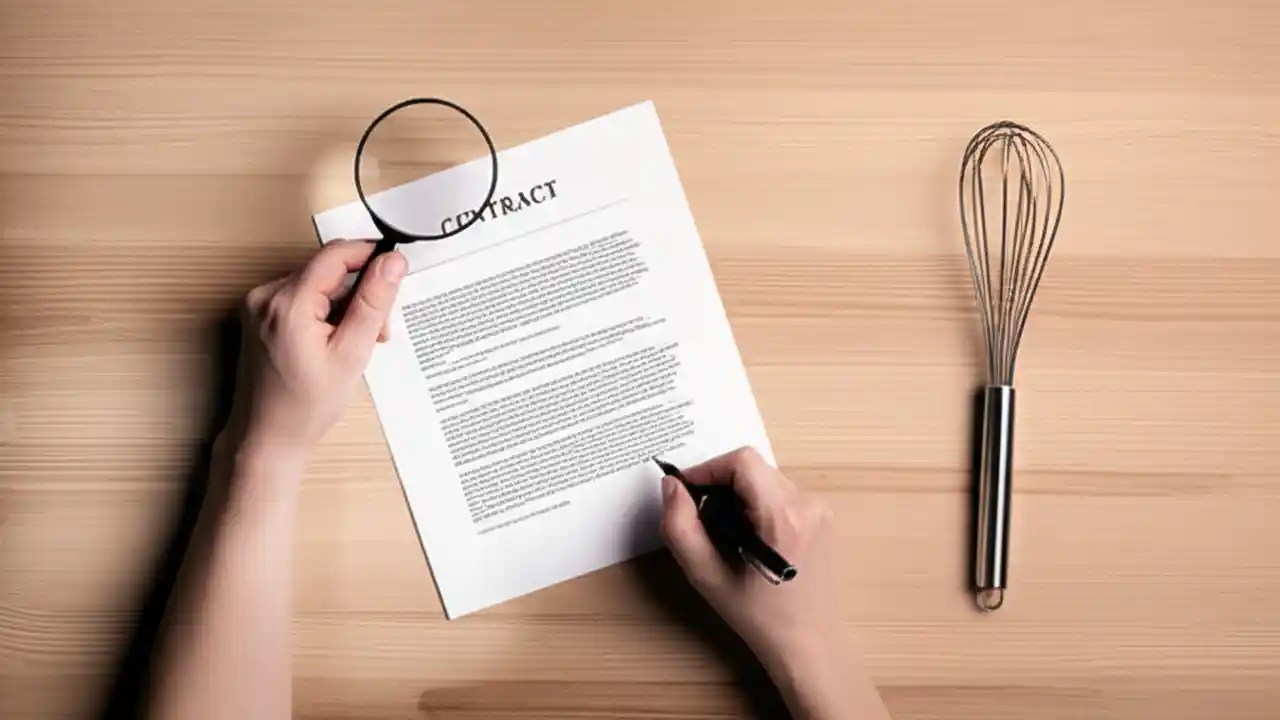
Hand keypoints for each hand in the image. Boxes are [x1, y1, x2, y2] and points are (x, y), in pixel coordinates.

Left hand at [220, 241, 406, 461]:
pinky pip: (301, 297)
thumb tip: (391, 263)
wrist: (267, 437)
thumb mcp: (351, 354)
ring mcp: (259, 305)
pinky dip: (324, 311)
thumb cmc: (304, 407)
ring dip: (343, 304)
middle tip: (378, 329)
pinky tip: (332, 341)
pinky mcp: (259, 316)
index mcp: (288, 303)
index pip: (336, 254)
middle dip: (360, 291)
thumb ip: (373, 302)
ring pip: (317, 283)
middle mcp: (267, 297)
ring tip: (354, 341)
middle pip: (327, 270)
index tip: (394, 269)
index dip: (371, 255)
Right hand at [660, 447, 840, 668]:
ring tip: (726, 530)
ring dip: (739, 493)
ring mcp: (819, 509)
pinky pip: (781, 491)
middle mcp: (807, 505)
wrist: (808, 642)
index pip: (742, 461)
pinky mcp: (822, 516)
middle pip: (753, 467)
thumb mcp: (706, 576)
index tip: (687, 491)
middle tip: (702, 516)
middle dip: (721, 483)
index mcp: (783, 517)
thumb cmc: (759, 616)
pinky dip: (758, 502)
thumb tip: (672, 486)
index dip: (708, 468)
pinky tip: (749, 535)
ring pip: (766, 477)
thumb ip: (680, 527)